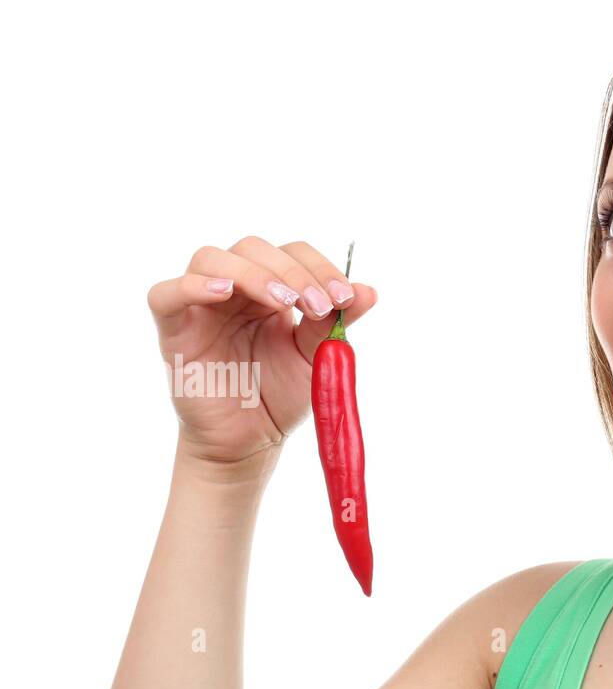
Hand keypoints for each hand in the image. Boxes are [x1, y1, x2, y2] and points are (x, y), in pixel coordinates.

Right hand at [147, 236, 377, 466]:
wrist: (252, 440)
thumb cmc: (280, 396)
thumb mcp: (315, 357)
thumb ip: (336, 324)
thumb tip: (369, 291)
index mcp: (270, 289)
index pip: (291, 253)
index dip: (318, 266)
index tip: (344, 297)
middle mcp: (234, 289)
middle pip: (252, 248)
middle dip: (292, 271)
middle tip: (320, 306)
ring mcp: (200, 305)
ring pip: (211, 258)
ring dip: (254, 274)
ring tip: (286, 303)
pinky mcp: (173, 329)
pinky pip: (166, 294)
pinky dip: (193, 286)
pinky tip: (224, 293)